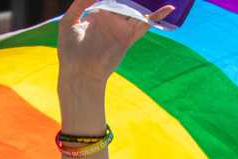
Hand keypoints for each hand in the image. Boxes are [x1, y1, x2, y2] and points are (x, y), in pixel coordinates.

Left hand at [57, 0, 173, 128]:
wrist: (79, 72)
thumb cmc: (70, 50)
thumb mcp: (68, 22)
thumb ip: (81, 3)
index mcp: (96, 17)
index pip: (109, 0)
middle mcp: (110, 21)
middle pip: (124, 3)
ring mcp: (120, 29)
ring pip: (135, 11)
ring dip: (144, 3)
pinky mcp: (128, 38)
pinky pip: (145, 24)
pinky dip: (158, 16)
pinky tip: (169, 8)